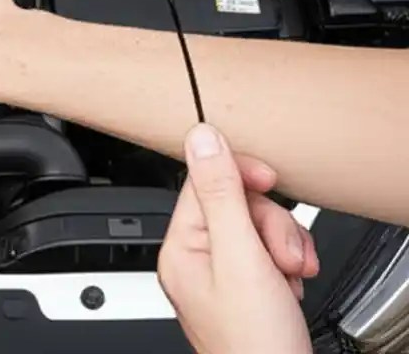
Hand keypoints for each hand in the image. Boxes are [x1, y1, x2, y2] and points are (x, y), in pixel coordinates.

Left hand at [160, 124, 313, 353]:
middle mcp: (196, 260)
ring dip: (286, 247)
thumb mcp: (241, 257)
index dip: (239, 176)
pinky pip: (272, 254)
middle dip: (273, 226)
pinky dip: (291, 267)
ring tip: (290, 276)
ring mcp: (223, 275)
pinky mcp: (249, 288)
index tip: (268, 180)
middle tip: (283, 256)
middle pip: (238, 206)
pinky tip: (291, 288)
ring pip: (260, 228)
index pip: (203, 184)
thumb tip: (202, 139)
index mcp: (180, 248)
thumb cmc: (254, 343)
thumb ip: (223, 196)